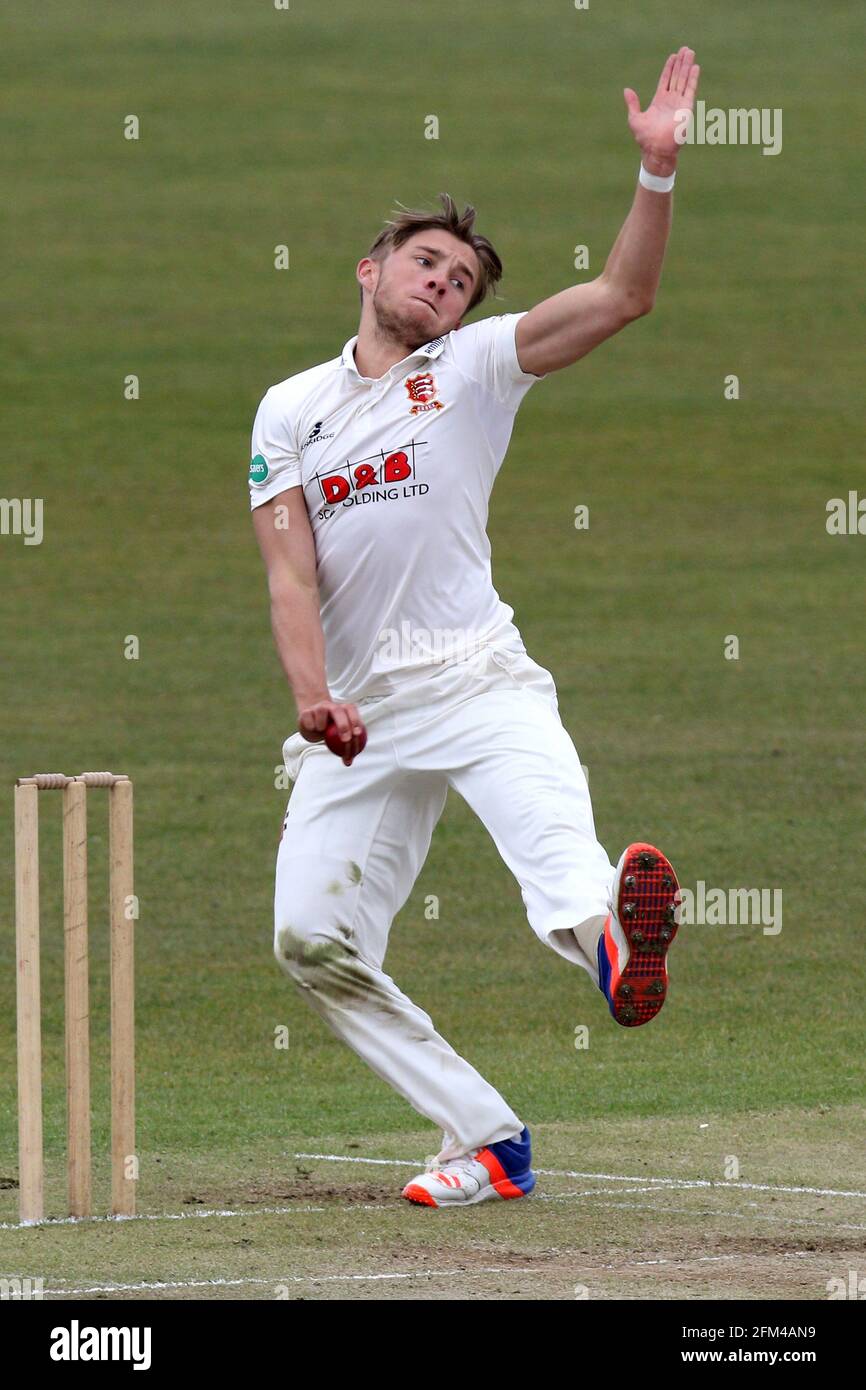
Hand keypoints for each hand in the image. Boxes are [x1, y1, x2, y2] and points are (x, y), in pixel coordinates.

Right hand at [297, 698, 366, 765]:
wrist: (310, 723)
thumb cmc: (328, 732)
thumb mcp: (336, 738)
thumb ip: (344, 747)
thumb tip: (349, 763)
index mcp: (342, 709)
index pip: (351, 711)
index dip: (356, 720)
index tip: (358, 734)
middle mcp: (331, 706)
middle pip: (338, 711)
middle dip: (343, 724)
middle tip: (346, 740)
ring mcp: (318, 707)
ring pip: (321, 712)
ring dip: (322, 724)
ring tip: (321, 730)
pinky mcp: (305, 712)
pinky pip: (308, 718)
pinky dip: (311, 726)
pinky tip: (312, 729)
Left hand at [623, 46, 699, 174]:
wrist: (656, 150)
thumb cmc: (645, 138)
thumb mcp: (635, 118)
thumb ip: (632, 104)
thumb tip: (626, 90)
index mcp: (659, 101)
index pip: (665, 80)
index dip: (669, 68)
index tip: (673, 56)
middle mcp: (670, 100)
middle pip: (676, 77)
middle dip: (680, 63)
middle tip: (685, 49)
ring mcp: (679, 103)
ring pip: (684, 80)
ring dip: (687, 66)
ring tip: (690, 52)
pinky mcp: (686, 108)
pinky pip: (690, 90)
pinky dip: (692, 78)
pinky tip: (695, 67)